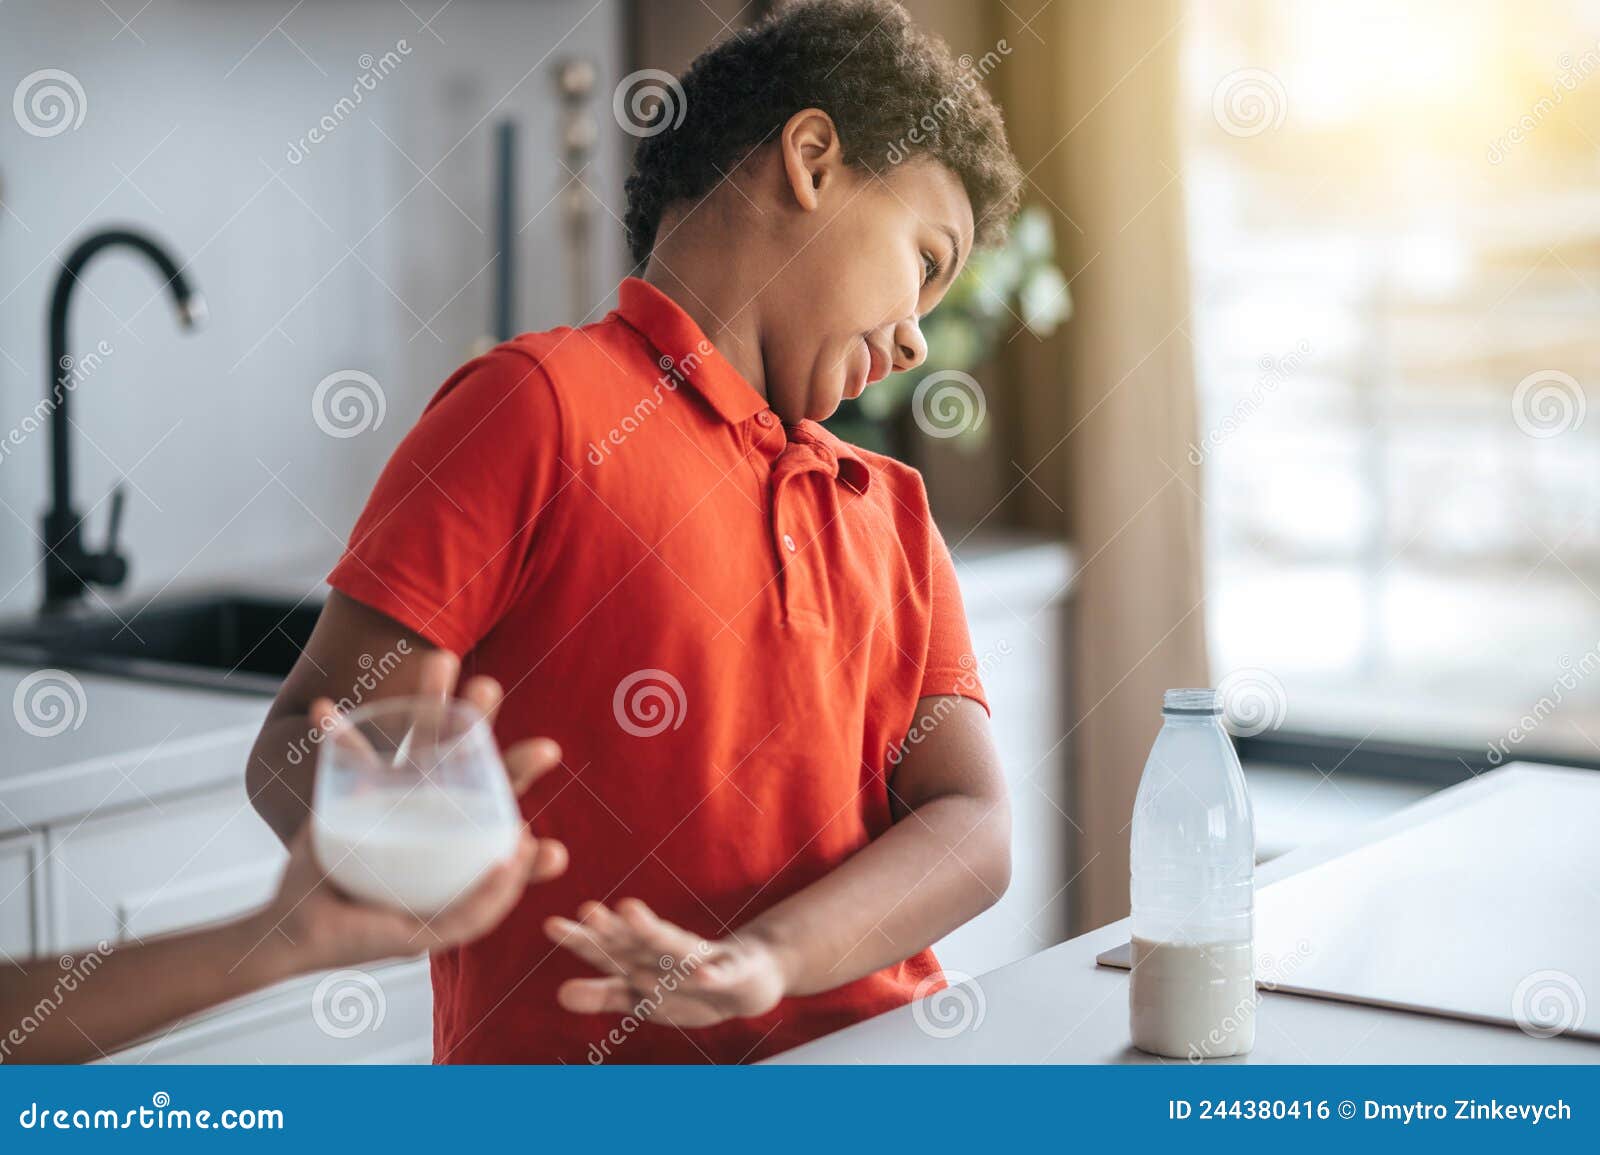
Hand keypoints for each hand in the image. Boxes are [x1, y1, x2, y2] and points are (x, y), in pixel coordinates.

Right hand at [257, 650, 567, 973]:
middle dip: (479, 719)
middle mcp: (435, 805)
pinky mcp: (355, 788)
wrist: (298, 932)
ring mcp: (395, 792)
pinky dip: (336, 731)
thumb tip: (524, 849)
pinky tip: (323, 710)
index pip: (500, 798)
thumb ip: (475, 908)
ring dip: (428, 698)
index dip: (520, 772)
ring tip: (441, 662)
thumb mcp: (426, 934)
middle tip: (490, 687)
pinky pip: (347, 753)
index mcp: (461, 835)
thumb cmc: (369, 936)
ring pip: (418, 736)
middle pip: (464, 753)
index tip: (546, 750)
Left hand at [544, 899, 789, 1026]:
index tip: (551, 926)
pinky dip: (715, 974)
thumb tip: (561, 995)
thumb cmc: (687, 984)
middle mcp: (669, 952)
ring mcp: (704, 960)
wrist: (752, 974)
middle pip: (637, 939)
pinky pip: (725, 974)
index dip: (581, 940)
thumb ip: (604, 995)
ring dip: (655, 933)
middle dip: (614, 929)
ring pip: (677, 948)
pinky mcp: (736, 971)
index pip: (607, 949)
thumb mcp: (644, 997)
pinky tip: (705, 976)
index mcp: (644, 959)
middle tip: (588, 911)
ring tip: (631, 916)